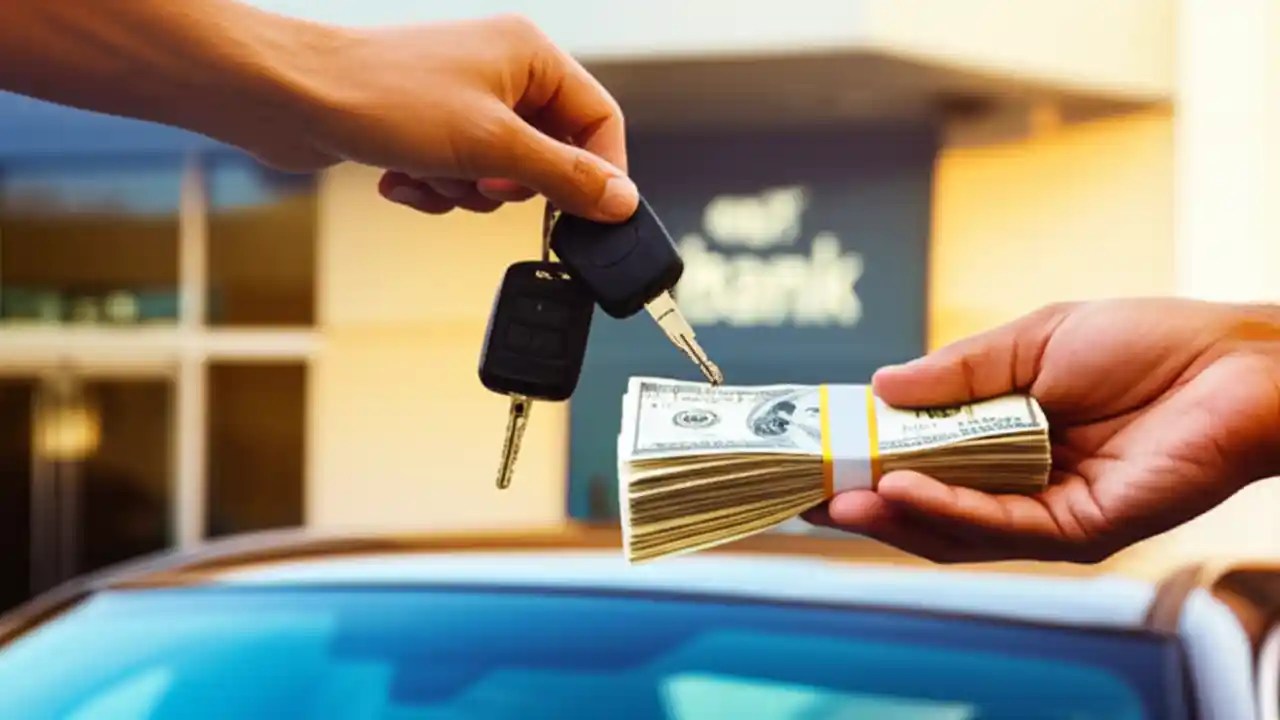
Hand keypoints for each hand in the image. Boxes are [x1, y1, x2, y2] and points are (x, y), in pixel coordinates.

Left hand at [240, 14, 636, 221]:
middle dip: (511, 184)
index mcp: (529, 54)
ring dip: (466, 191)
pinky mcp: (428, 126)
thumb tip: (622, 200)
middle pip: (549, 152)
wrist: (288, 98)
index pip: (599, 119)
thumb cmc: (383, 97)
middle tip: (480, 183)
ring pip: (502, 173)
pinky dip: (435, 187)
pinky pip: (460, 175)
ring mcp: (463, 98)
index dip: (599, 172)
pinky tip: (403, 178)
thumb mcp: (491, 147)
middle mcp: (501, 70)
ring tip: (430, 175)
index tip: (587, 217)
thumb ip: (565, 177)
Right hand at [804, 299, 1279, 562]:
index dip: (868, 457)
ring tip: (834, 498)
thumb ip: (956, 373)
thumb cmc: (1146, 343)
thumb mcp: (1029, 342)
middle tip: (804, 491)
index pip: (923, 458)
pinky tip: (900, 491)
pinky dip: (945, 512)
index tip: (814, 449)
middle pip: (928, 505)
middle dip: (864, 500)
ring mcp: (1049, 513)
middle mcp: (1021, 485)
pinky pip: (1001, 529)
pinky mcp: (1082, 530)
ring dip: (892, 515)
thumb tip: (880, 385)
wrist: (1237, 363)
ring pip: (953, 529)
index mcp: (1007, 439)